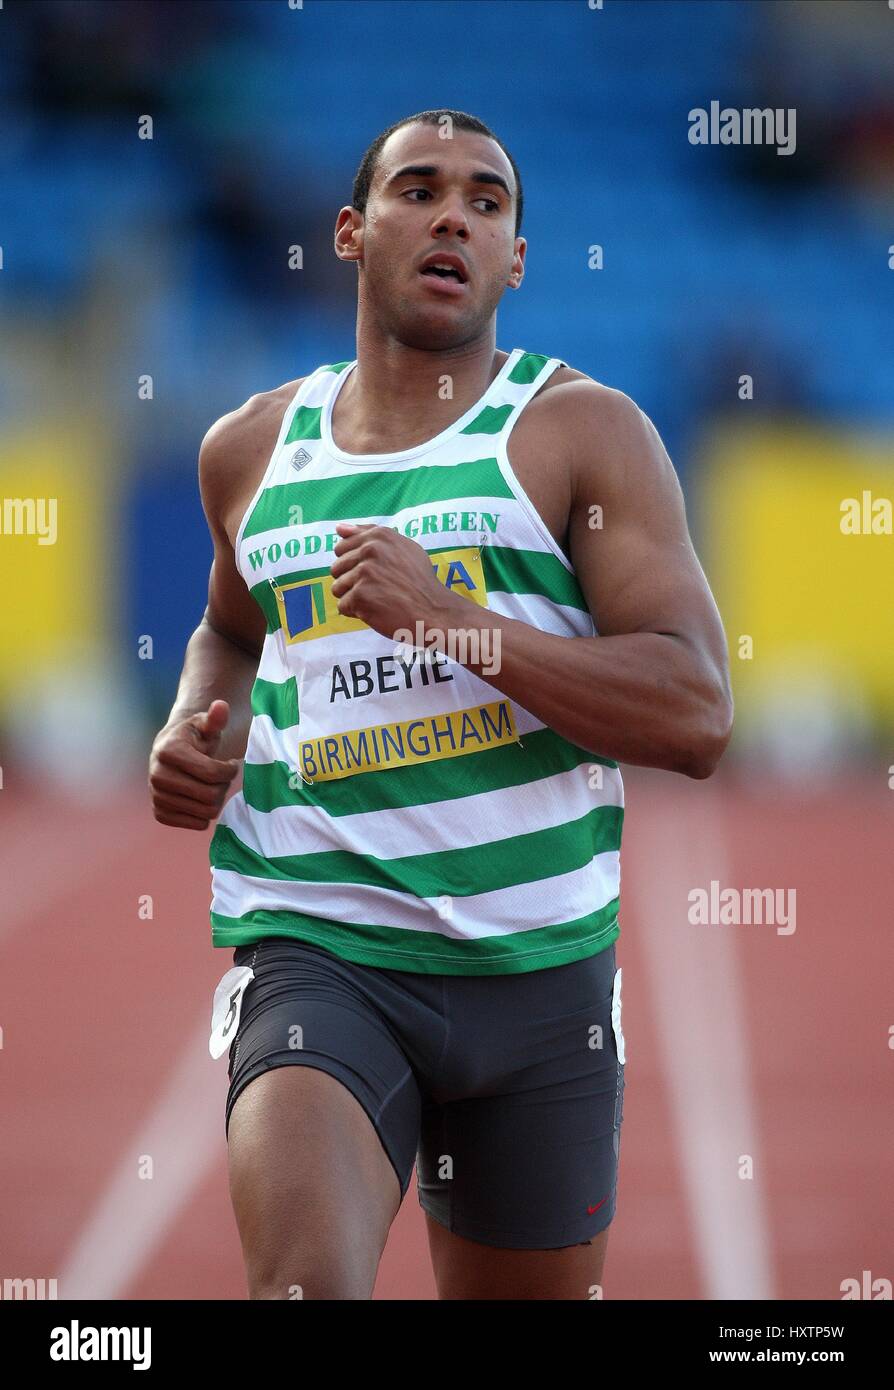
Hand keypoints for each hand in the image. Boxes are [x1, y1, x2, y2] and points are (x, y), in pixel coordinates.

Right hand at [149, 699, 239, 829]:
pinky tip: (202, 798)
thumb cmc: (194, 737)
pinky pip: (196, 824)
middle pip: (210, 796)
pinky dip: (205, 814)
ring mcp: (156, 796)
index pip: (213, 773)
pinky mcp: (160, 813)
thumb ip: (216, 718)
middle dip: (224, 786)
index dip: (230, 770)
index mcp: (169, 751)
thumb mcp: (205, 725)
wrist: (170, 754)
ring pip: (206, 813)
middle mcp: (157, 775)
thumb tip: (221, 706)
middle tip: (223, 777)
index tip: (232, 763)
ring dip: (216, 800)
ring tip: (213, 785)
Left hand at [329, 522, 456, 638]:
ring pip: (337, 588)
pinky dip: (357, 613)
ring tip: (377, 600)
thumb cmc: (420, 582)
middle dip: (351, 582)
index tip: (372, 574)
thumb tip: (338, 528)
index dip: (353, 564)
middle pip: (337, 568)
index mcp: (379, 535)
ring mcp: (364, 573)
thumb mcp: (402, 548)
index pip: (342, 547)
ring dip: (353, 598)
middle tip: (377, 589)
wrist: (434, 611)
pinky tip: (377, 611)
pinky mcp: (360, 595)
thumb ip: (368, 534)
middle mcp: (370, 550)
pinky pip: (343, 606)